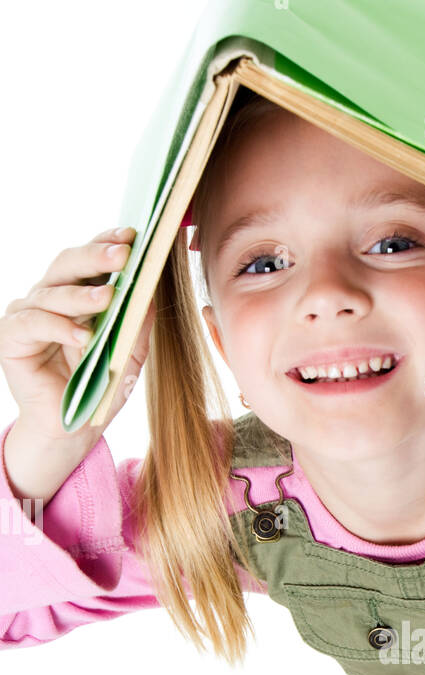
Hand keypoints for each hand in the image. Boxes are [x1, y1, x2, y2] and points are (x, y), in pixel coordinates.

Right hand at [0, 226, 154, 449]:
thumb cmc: (98, 388)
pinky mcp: (13, 337)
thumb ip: (137, 326)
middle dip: (96, 257)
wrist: (72, 428)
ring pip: (52, 293)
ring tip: (106, 298)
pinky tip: (81, 336)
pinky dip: (59, 327)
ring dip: (80, 295)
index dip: (106, 243)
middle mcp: (49, 298)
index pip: (89, 261)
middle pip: (68, 265)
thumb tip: (150, 291)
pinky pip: (34, 323)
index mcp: (75, 294)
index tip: (131, 235)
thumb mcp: (128, 357)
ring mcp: (28, 315)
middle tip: (122, 254)